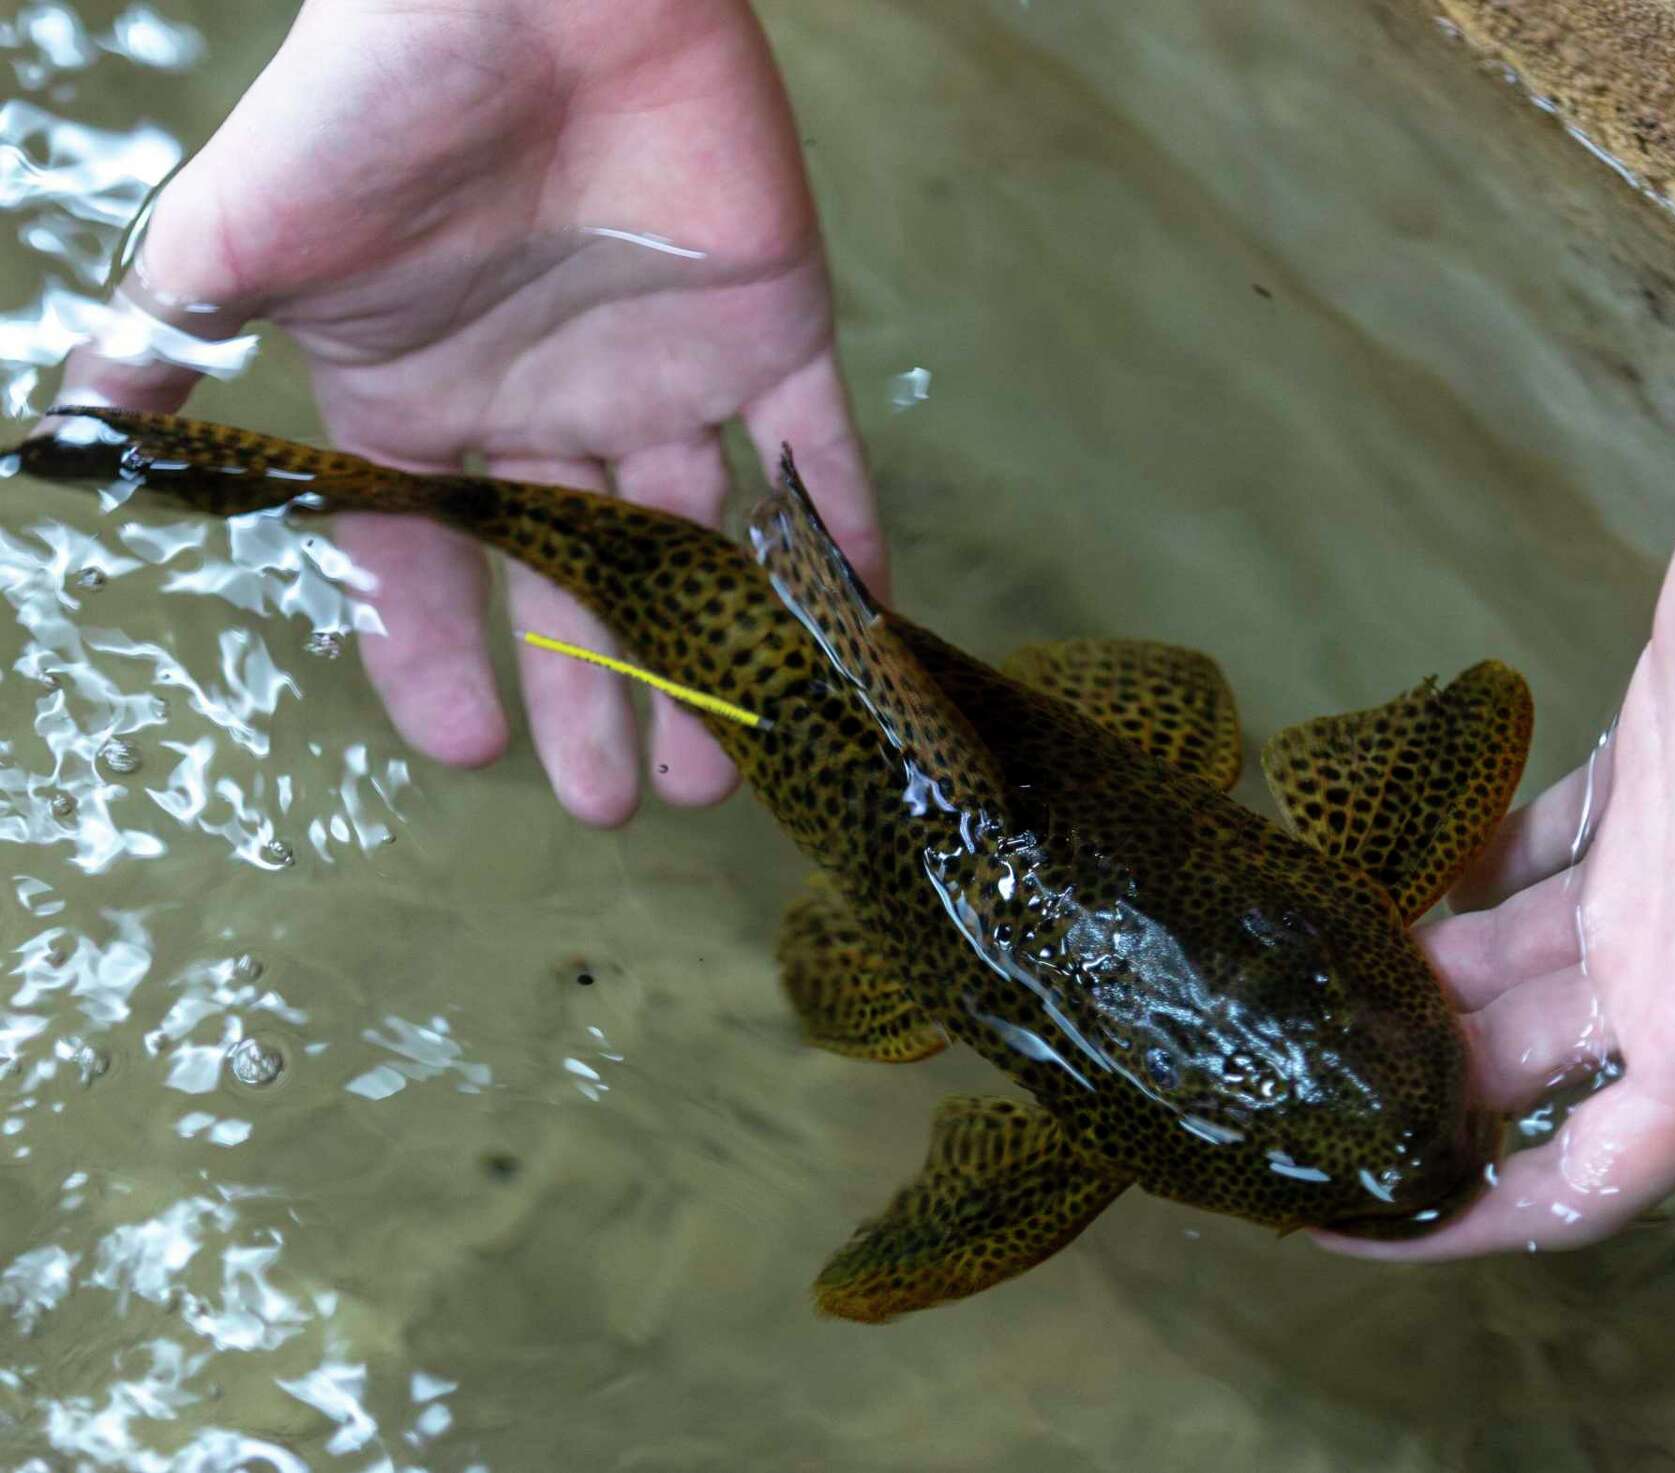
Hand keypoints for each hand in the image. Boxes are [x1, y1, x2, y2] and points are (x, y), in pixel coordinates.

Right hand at [61, 0, 880, 825]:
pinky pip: (818, 458)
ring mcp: (664, 377)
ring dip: (711, 656)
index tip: (470, 751)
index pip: (426, 563)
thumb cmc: (380, 96)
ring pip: (695, 549)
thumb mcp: (244, 231)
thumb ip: (178, 335)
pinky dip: (839, 542)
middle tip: (614, 805)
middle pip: (572, 582)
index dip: (438, 658)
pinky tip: (845, 634)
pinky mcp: (769, 333)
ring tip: (716, 774)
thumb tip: (82, 421)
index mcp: (425, 403)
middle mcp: (545, 406)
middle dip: (593, 694)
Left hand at [1316, 334, 1674, 1303]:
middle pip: (1518, 1072)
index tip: (1335, 1218)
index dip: (1463, 1214)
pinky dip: (1458, 874)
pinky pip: (1527, 859)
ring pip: (1512, 968)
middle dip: (1410, 1090)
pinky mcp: (1636, 789)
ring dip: (1417, 982)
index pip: (1576, 1175)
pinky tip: (1381, 870)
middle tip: (1276, 1081)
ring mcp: (1656, 877)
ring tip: (1296, 983)